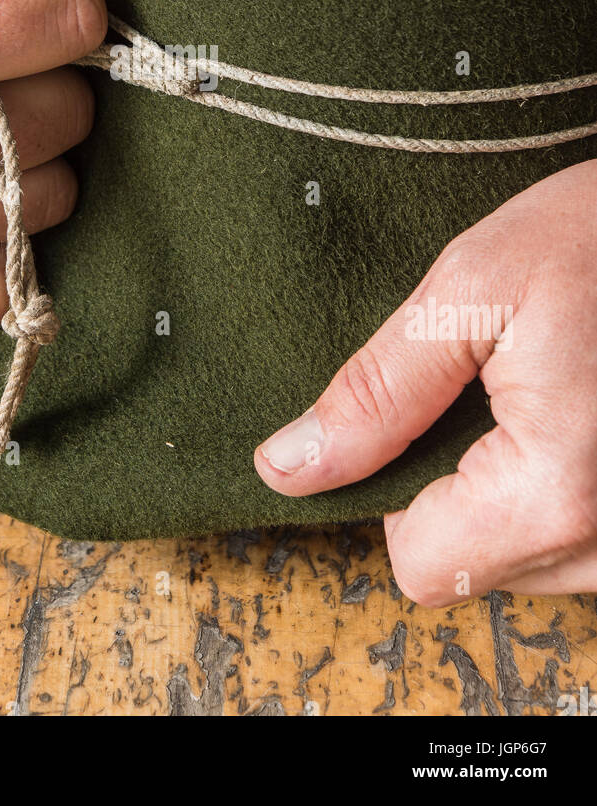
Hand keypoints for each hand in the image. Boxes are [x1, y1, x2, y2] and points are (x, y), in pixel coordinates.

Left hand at [255, 160, 596, 603]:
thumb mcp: (470, 289)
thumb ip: (378, 391)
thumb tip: (289, 467)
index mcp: (558, 491)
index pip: (420, 566)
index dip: (396, 493)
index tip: (423, 415)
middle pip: (475, 568)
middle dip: (458, 487)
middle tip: (494, 388)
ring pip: (527, 559)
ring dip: (513, 489)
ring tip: (544, 393)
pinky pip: (576, 539)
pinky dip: (557, 486)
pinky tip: (571, 414)